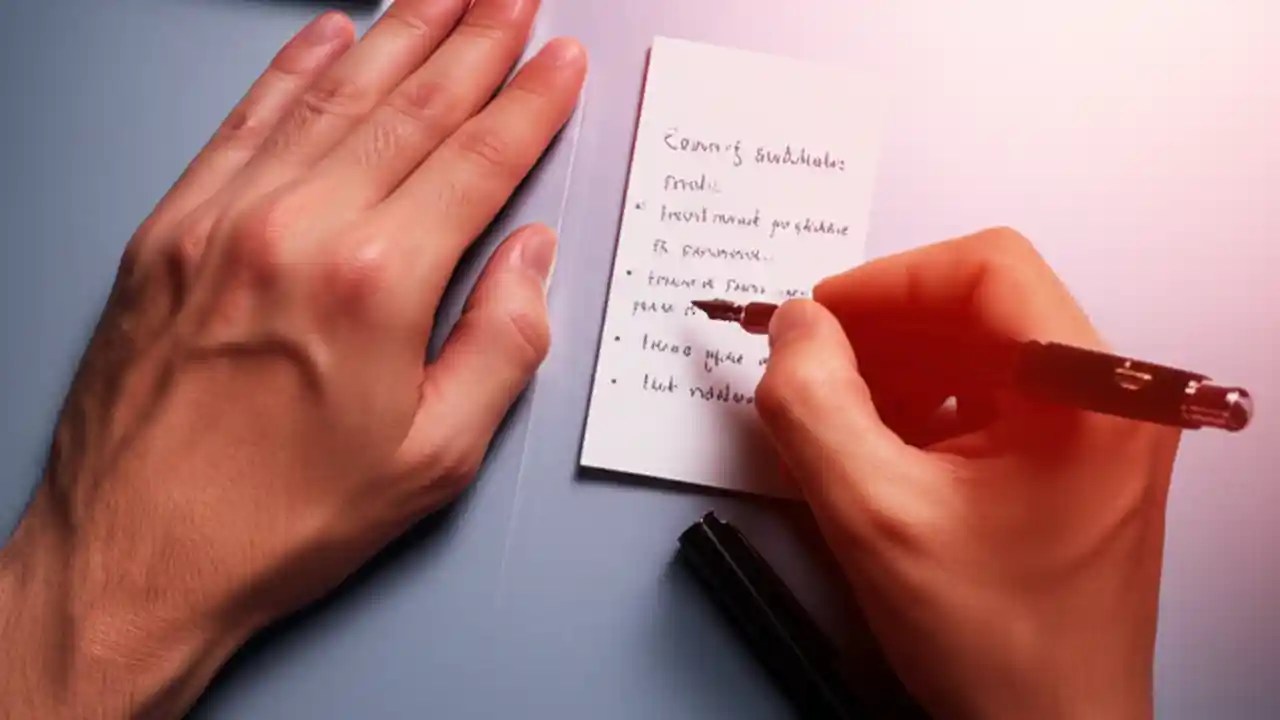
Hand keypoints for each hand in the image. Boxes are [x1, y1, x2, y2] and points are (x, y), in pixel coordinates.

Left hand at [0, 2, 585, 715]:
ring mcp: (223, 220)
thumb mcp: (435, 458)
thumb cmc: (280, 519)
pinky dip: (293, 68)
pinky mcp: (169, 229)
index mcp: (374, 285)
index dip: (529, 104)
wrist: (135, 557)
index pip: (476, 163)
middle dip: (476, 39)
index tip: (560, 61)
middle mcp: (296, 230)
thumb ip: (502, 345)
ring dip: (399, 32)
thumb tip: (530, 261)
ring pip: (333, 96)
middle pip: (411, 108)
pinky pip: (246, 120)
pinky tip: (329, 32)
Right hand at [756, 228, 1177, 719]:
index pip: (987, 269)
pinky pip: (984, 398)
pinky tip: (879, 452)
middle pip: (979, 306)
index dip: (888, 282)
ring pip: (975, 350)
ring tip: (842, 423)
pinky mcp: (1067, 459)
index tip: (823, 319)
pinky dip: (920, 409)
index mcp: (1089, 396)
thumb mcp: (875, 520)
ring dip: (897, 373)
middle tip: (815, 368)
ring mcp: (1091, 430)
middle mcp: (1106, 399)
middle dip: (883, 333)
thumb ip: (815, 408)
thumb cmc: (1001, 651)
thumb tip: (794, 329)